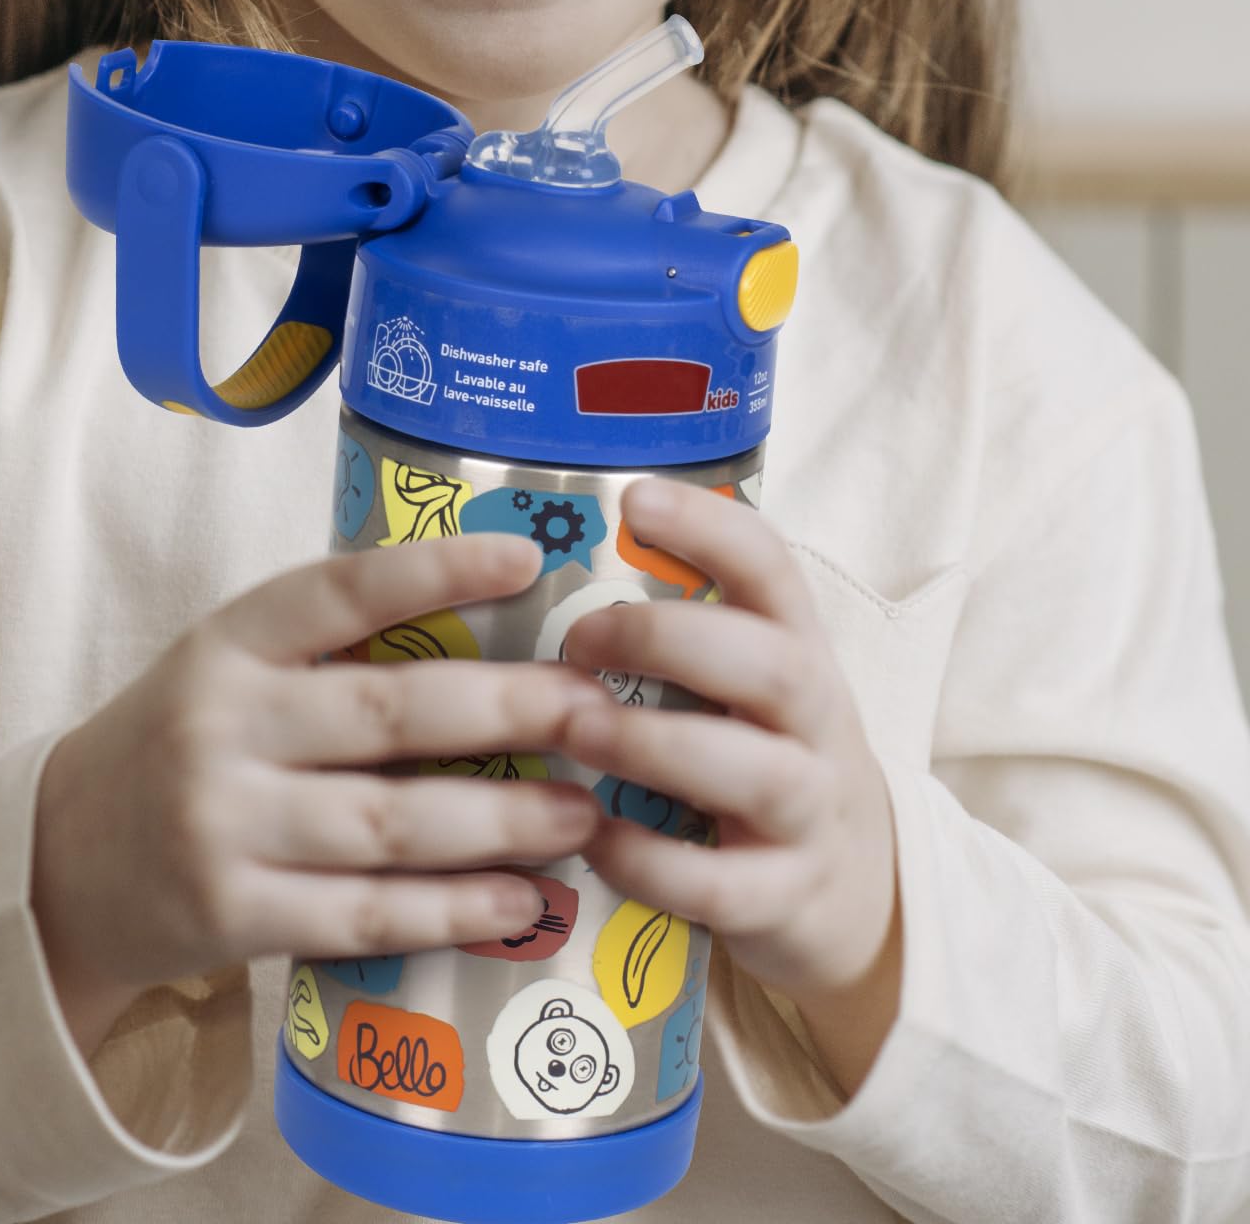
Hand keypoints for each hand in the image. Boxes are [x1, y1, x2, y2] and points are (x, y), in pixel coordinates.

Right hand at [31, 534, 608, 1054]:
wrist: (64, 859)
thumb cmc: (184, 741)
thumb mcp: (229, 666)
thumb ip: (329, 649)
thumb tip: (491, 621)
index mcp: (227, 643)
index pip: (339, 591)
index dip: (435, 571)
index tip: (527, 559)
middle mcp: (220, 725)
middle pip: (389, 712)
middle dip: (509, 709)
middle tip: (595, 708)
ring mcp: (223, 825)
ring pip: (392, 822)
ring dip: (503, 817)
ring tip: (583, 810)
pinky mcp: (234, 915)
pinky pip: (367, 913)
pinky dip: (454, 907)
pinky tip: (523, 897)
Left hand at [557, 476, 901, 1095]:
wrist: (855, 893)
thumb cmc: (765, 758)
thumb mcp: (748, 688)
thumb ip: (682, 636)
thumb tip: (544, 567)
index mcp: (797, 652)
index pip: (772, 569)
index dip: (710, 529)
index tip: (635, 500)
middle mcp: (815, 723)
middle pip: (774, 665)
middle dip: (672, 641)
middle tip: (578, 639)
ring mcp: (809, 814)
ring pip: (755, 773)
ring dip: (657, 746)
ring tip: (577, 731)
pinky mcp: (785, 899)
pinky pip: (723, 885)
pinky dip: (654, 863)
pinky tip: (593, 837)